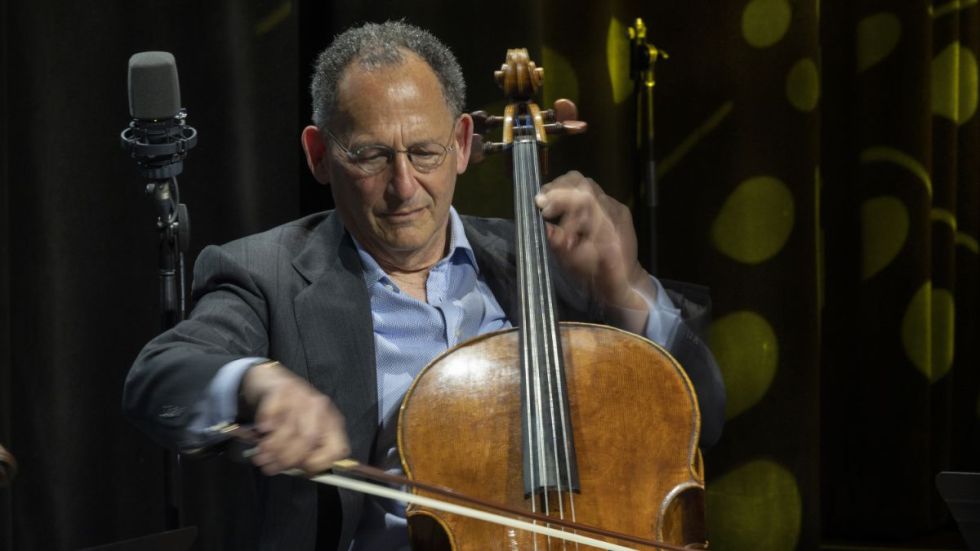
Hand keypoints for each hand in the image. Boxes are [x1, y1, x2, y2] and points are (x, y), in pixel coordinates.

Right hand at [239, 361, 350, 474]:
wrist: (269, 380)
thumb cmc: (289, 414)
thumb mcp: (303, 433)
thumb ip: (305, 453)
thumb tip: (300, 473)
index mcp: (332, 423)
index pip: (337, 449)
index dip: (318, 463)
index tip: (300, 470)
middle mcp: (320, 408)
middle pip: (309, 440)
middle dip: (286, 458)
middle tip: (269, 467)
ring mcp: (302, 395)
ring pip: (289, 429)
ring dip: (271, 447)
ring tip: (260, 456)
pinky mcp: (281, 388)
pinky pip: (273, 412)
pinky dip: (265, 424)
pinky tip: (262, 430)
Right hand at [535, 171, 654, 330]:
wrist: (625, 281)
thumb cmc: (597, 277)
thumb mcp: (574, 263)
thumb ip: (559, 243)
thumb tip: (543, 225)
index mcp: (607, 227)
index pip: (584, 197)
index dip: (559, 197)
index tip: (540, 205)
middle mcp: (615, 211)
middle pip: (585, 184)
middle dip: (558, 189)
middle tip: (541, 202)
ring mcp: (618, 207)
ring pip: (588, 185)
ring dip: (565, 190)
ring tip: (550, 203)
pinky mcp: (617, 207)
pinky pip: (594, 193)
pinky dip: (574, 195)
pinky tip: (564, 208)